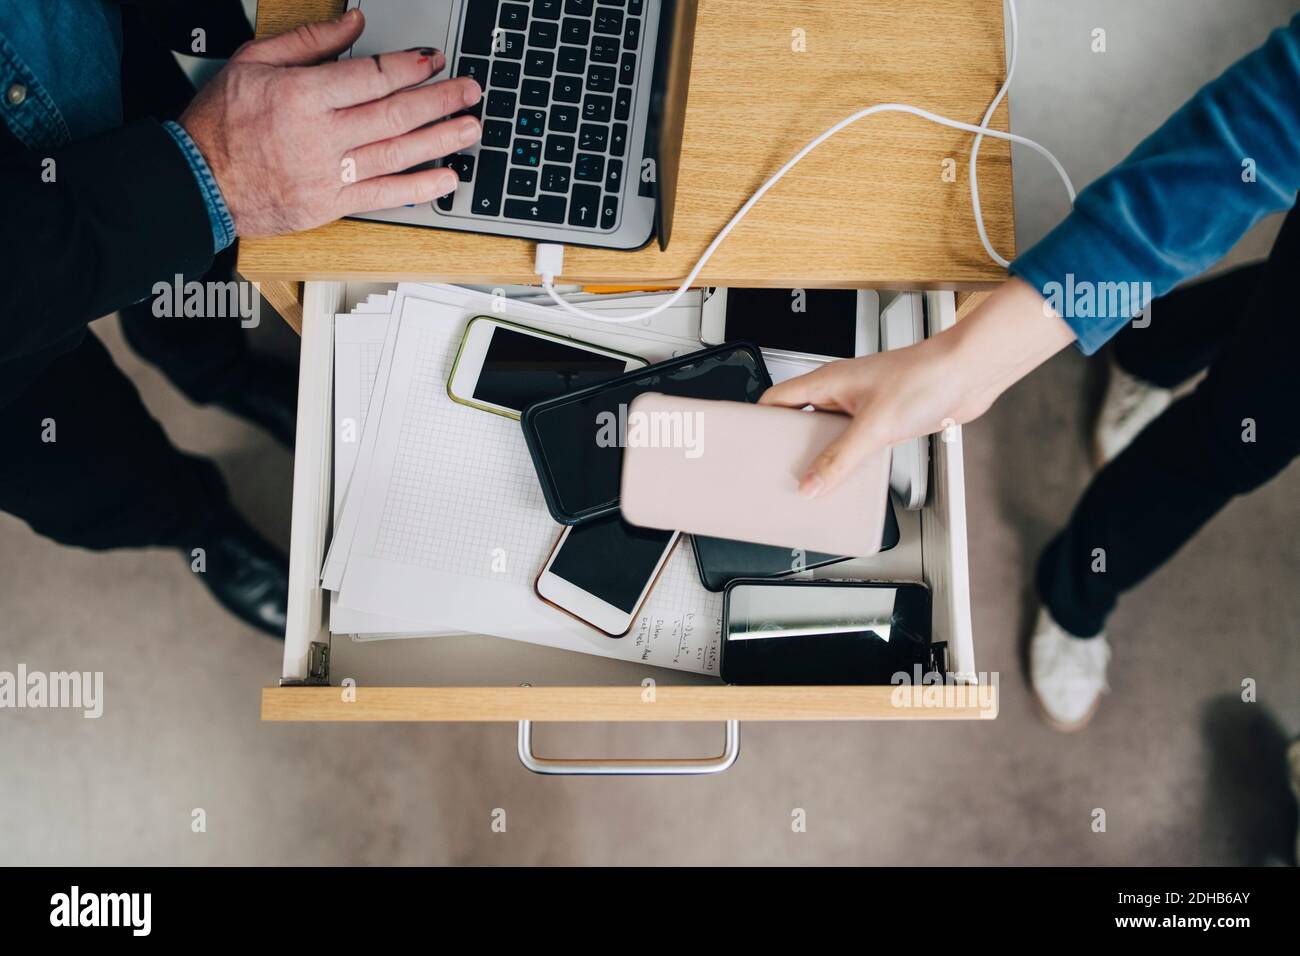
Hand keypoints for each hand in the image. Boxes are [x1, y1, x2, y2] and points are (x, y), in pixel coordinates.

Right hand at [179, 8, 481, 237]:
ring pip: (397, 154)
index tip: (434, 60)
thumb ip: (309, 41)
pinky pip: (384, 195)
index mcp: (301, 96)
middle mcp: (320, 136)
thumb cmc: (220, 121)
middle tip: (470, 91)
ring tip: (470, 128)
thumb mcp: (253, 62)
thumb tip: (353, 22)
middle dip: (439, 100)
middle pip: (394, 114)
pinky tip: (446, 177)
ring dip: (440, 140)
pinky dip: (419, 187)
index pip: (370, 77)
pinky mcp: (331, 205)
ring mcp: (328, 174)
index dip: (409, 67)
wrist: (198, 181)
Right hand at [759, 279, 1076, 497]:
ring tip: (813, 480)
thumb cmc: (926, 376)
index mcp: (827, 381)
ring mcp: (863, 404)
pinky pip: (855, 443)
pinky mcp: (885, 418)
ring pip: (829, 434)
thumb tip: (811, 483)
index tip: (746, 443)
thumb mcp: (874, 425)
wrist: (970, 373)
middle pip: (800, 420)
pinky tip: (851, 476)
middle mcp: (841, 391)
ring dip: (822, 456)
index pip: (776, 399)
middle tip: (779, 471)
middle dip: (789, 446)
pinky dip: (848, 459)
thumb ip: (839, 458)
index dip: (758, 420)